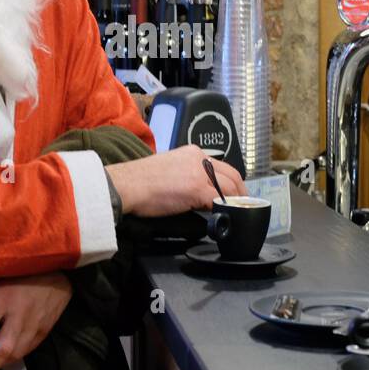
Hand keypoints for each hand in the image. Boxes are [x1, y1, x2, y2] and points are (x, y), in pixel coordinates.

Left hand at [0, 272, 72, 369]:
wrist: (59, 270)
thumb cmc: (23, 268)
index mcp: (3, 298)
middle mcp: (18, 316)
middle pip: (0, 350)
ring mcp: (34, 326)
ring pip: (15, 354)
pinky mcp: (44, 331)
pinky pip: (27, 350)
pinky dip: (14, 357)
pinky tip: (5, 358)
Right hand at [104, 145, 246, 217]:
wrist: (126, 184)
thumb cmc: (140, 181)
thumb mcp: (169, 169)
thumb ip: (187, 175)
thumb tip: (199, 192)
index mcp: (192, 152)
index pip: (221, 166)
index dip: (232, 182)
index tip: (234, 194)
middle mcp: (199, 158)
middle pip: (232, 175)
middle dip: (240, 192)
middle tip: (242, 206)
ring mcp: (200, 173)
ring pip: (230, 187)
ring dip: (235, 202)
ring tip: (236, 213)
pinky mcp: (197, 189)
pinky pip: (220, 201)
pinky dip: (225, 209)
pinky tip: (224, 217)